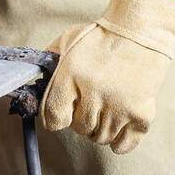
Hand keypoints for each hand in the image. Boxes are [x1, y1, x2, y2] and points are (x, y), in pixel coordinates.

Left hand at [40, 0, 174, 154]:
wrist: (141, 29)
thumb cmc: (102, 35)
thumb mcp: (67, 40)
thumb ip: (49, 62)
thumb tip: (33, 79)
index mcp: (72, 75)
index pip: (53, 117)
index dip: (57, 117)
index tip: (63, 112)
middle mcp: (94, 93)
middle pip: (79, 129)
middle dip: (81, 119)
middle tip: (90, 103)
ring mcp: (119, 105)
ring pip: (101, 138)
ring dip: (100, 128)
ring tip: (105, 109)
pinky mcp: (140, 113)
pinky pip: (124, 145)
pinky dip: (120, 141)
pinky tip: (118, 124)